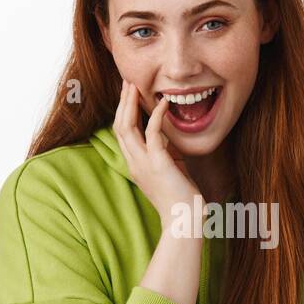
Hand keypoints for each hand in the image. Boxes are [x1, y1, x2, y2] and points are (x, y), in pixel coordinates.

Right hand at [113, 79, 201, 230]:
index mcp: (135, 164)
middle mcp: (134, 162)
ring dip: (130, 104)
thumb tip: (167, 139)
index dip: (123, 112)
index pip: (122, 133)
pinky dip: (156, 116)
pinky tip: (163, 103)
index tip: (128, 94)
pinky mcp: (158, 163)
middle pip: (119, 126)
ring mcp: (143, 163)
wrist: (183, 221)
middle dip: (122, 103)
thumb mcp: (169, 172)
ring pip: (127, 127)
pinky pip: (152, 134)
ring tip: (134, 86)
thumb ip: (165, 154)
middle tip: (127, 82)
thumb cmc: (180, 200)